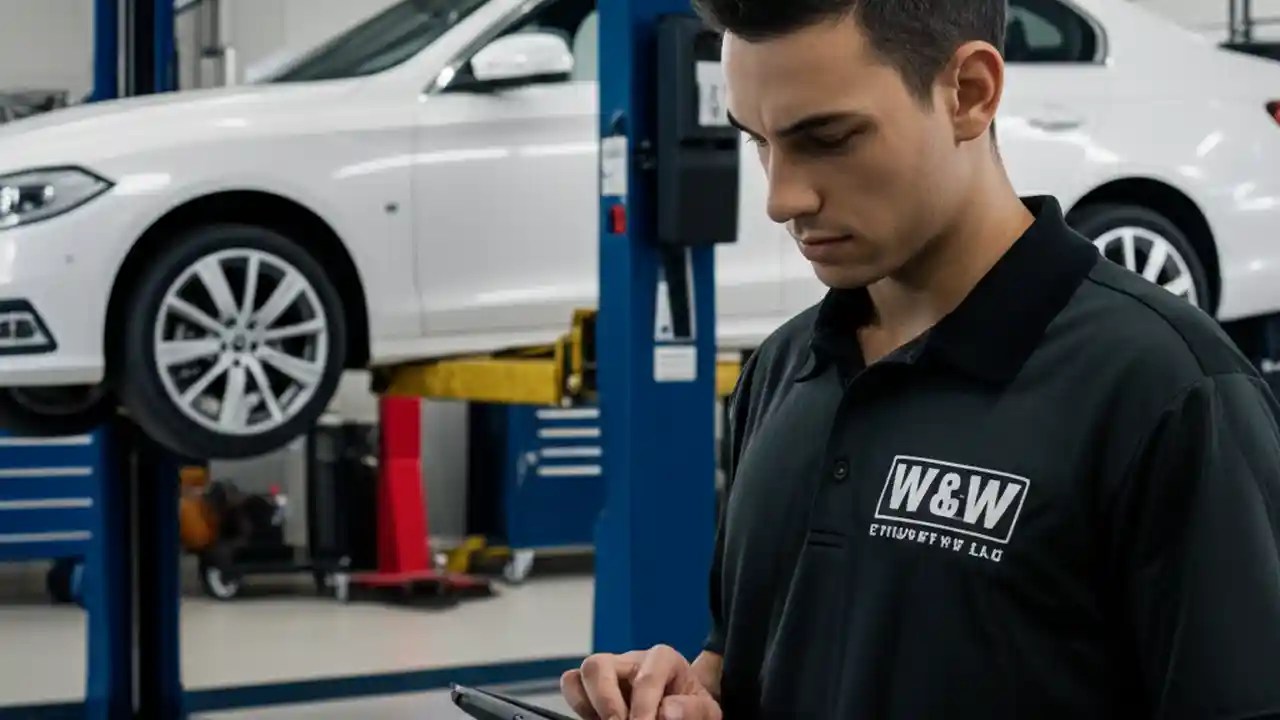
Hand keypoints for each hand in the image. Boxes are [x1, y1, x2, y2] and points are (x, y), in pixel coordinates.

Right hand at [561, 644, 721, 719]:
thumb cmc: (693, 709)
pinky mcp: (594, 690)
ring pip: (580, 674)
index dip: (643, 708)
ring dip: (588, 705)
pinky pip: (572, 688)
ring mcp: (609, 673)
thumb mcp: (706, 711)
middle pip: (599, 664)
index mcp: (662, 659)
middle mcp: (630, 660)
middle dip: (606, 703)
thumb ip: (693, 709)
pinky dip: (580, 707)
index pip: (646, 677)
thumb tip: (666, 712)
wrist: (684, 711)